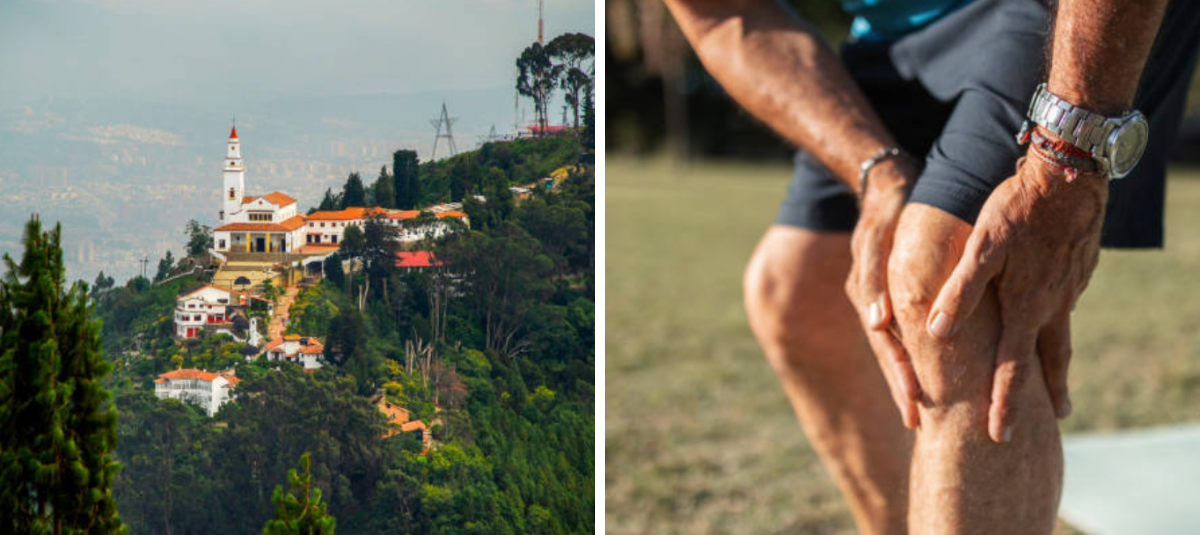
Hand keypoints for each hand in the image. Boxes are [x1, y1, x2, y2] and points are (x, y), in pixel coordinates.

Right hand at [845, 157, 921, 428]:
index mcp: (869, 294)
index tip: (914, 403)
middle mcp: (873, 300)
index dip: (900, 374)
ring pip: (892, 344)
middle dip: (902, 385)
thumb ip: (873, 278)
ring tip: (917, 408)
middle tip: (915, 419)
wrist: (887, 182)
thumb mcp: (877, 236)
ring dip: (904, 374)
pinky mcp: (891, 290)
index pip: (885, 343)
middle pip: (889, 350)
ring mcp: (879, 296)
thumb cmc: (889, 207)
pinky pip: (899, 328)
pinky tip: (921, 370)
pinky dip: (909, 350)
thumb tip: (876, 324)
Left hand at [926, 156, 1105, 442]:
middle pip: (1049, 358)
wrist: (1071, 173)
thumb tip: (937, 333)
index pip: (1012, 368)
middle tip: (1060, 417)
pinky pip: (1066, 304)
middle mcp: (1053, 304)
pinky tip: (1055, 317)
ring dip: (1058, 357)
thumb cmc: (1018, 208)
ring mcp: (1070, 287)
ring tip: (1060, 377)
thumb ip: (960, 291)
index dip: (1004, 403)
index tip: (1000, 435)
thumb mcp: (982, 248)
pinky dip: (1060, 322)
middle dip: (1050, 390)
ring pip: (1061, 330)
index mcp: (1027, 307)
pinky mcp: (1078, 269)